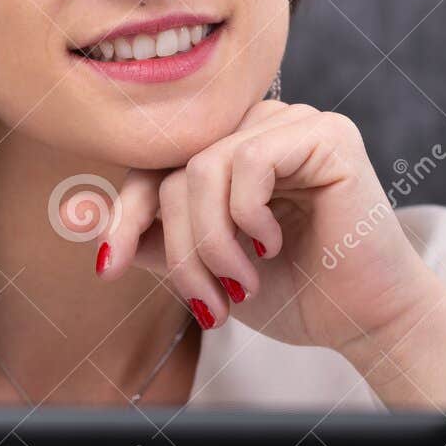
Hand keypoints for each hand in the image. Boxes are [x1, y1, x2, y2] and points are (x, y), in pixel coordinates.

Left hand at [97, 99, 445, 353]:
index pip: (155, 163)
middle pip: (174, 167)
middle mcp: (259, 126)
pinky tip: (271, 246)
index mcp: (230, 150)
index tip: (107, 267)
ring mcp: (294, 124)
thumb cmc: (298, 294)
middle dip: (179, 247)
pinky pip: (250, 160)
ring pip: (204, 167)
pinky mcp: (326, 135)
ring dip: (211, 242)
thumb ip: (153, 238)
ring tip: (240, 284)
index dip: (125, 212)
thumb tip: (79, 215)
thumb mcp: (205, 268)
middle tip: (208, 300)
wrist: (366, 321)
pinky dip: (247, 216)